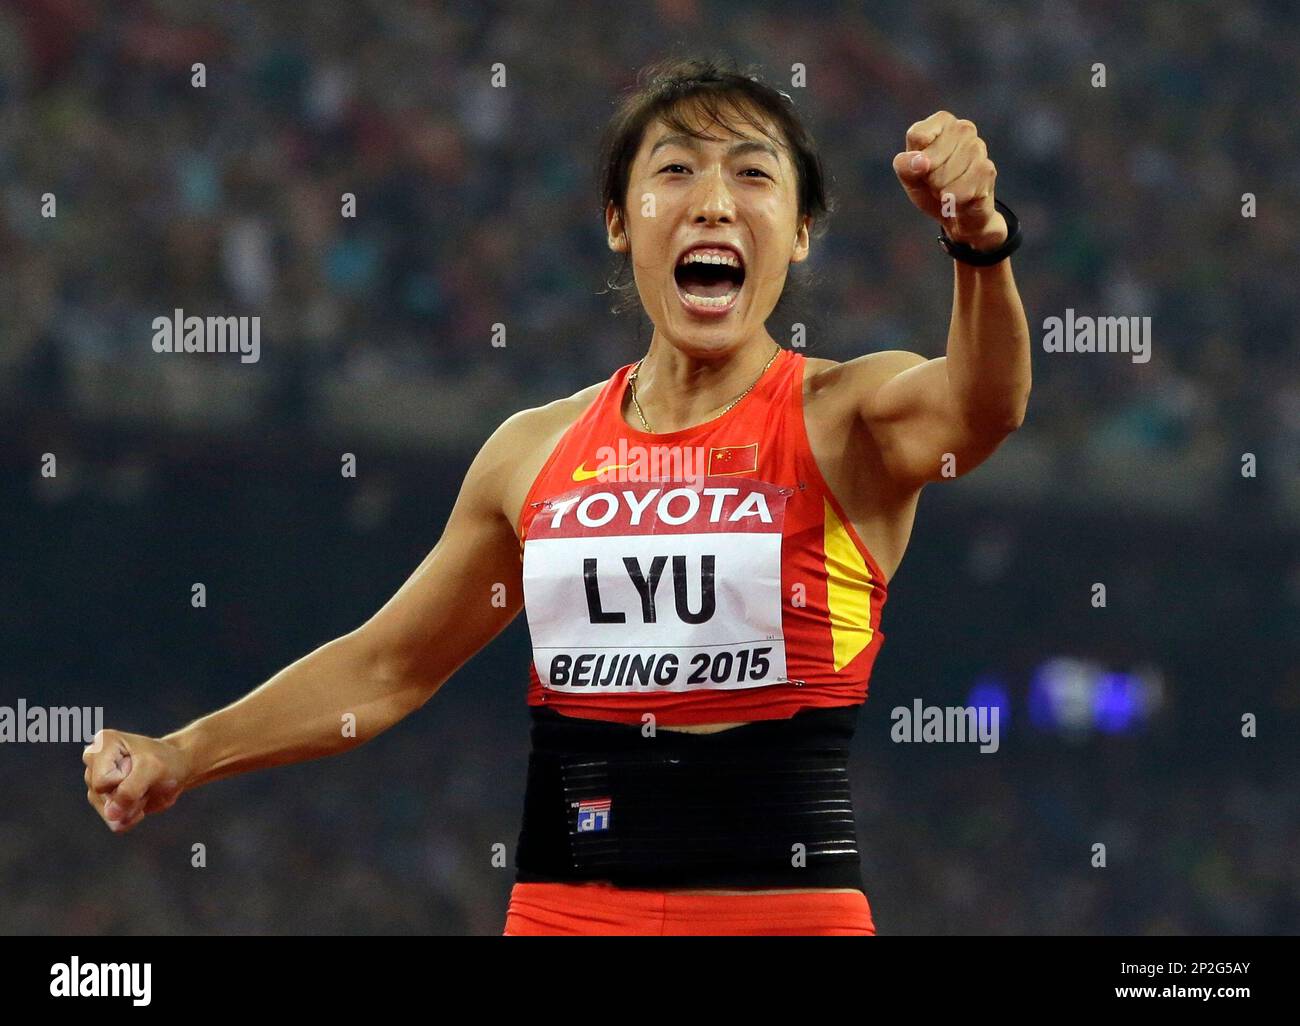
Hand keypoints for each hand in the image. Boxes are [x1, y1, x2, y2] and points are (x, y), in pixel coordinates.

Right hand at [83, 729, 189, 833]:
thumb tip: (110, 815)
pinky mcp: (103, 799)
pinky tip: (142, 801)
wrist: (178, 770)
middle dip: (128, 795)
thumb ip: (130, 790)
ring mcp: (95, 781)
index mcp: (103, 744)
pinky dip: (132, 816)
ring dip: (132, 806)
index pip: (102, 781)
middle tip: (145, 778)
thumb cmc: (166, 762)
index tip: (141, 766)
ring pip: (108, 811)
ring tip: (144, 787)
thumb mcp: (154, 769)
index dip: (125, 780)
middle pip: (100, 796)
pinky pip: (114, 821)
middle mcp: (93, 761)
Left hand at [893, 110, 1005, 251]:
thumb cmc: (931, 187)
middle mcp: (963, 128)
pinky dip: (953, 200)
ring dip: (941, 191)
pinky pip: (959, 190)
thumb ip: (905, 165)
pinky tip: (960, 197)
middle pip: (930, 159)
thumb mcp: (909, 176)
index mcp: (942, 122)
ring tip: (948, 188)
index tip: (922, 166)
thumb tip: (920, 162)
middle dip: (929, 178)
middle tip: (937, 182)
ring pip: (944, 176)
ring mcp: (979, 148)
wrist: (957, 214)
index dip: (914, 159)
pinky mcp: (987, 170)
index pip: (917, 135)